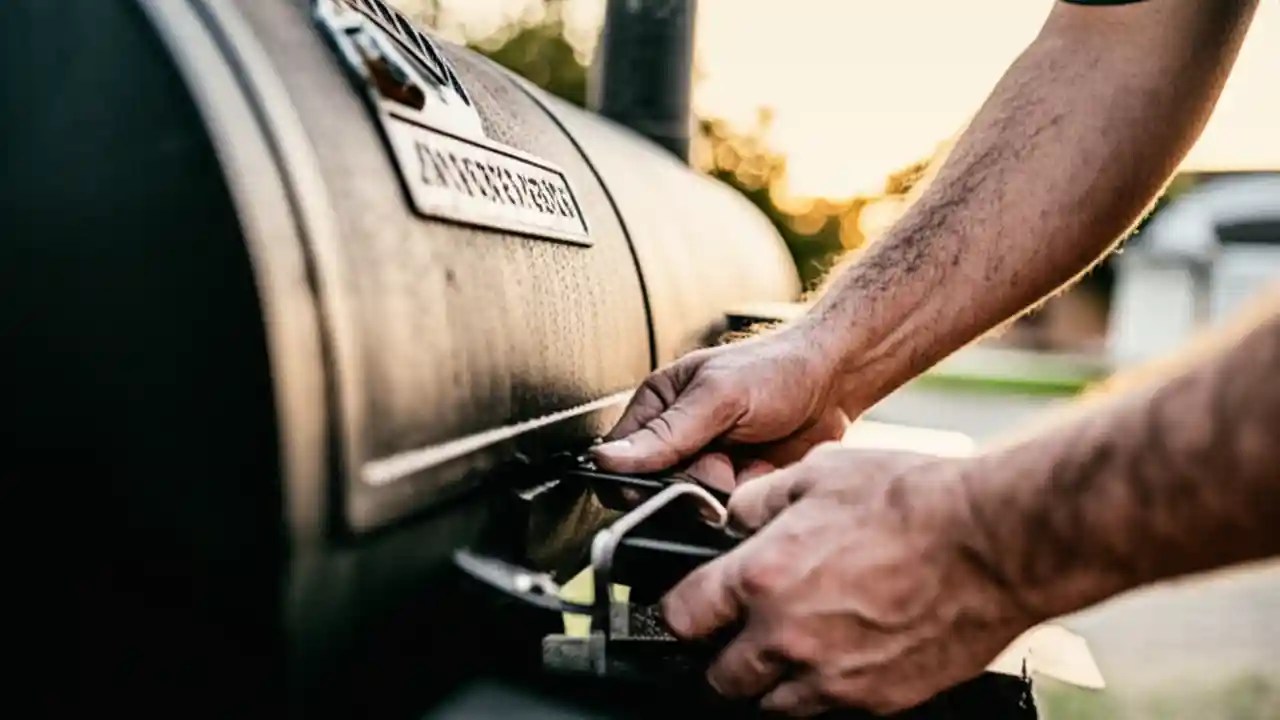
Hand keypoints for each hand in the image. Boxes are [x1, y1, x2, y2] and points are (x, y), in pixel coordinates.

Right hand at [590, 325, 853, 494]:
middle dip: (697, 481)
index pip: (620, 459)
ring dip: (727, 488)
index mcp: (658, 407)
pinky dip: (751, 494)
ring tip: (752, 459)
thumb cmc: (777, 369)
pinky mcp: (736, 484)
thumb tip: (608, 459)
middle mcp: (678, 439)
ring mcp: (708, 463)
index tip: (674, 475)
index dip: (640, 478)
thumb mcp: (718, 396)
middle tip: (726, 461)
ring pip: (696, 505)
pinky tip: (765, 468)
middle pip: (661, 490)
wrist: (835, 380)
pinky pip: (728, 511)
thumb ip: (666, 433)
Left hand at [660, 446, 1037, 716]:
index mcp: (762, 579)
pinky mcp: (875, 701)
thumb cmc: (912, 501)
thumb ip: (760, 502)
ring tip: (791, 648)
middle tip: (740, 633)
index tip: (690, 608)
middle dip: (723, 655)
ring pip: (770, 705)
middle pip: (720, 676)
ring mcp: (832, 678)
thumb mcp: (819, 472)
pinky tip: (838, 656)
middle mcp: (787, 637)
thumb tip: (733, 519)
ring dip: (769, 681)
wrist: (991, 543)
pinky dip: (822, 691)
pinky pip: (826, 710)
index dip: (681, 611)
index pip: (683, 617)